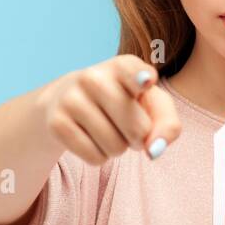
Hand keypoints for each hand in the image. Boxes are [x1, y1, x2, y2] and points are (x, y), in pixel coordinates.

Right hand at [39, 55, 181, 165]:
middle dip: (139, 137)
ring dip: (119, 147)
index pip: (133, 72)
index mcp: (122, 66)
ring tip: (107, 128)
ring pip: (116, 147)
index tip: (147, 80)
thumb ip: (168, 125)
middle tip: (126, 124)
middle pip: (138, 129)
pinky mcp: (56, 123)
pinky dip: (100, 156)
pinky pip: (95, 158)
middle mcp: (94, 77)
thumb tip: (154, 152)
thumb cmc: (124, 102)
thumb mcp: (151, 105)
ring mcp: (71, 99)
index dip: (141, 78)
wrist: (68, 99)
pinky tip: (92, 138)